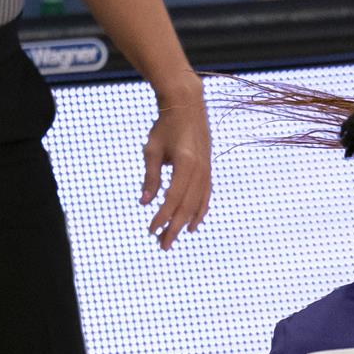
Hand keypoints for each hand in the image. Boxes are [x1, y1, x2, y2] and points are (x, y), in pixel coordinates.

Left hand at [142, 84, 211, 248]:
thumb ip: (151, 178)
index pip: (172, 199)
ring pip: (198, 204)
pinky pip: (206, 196)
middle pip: (187, 207)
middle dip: (174, 228)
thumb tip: (145, 203)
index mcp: (185, 164)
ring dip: (186, 223)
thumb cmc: (165, 127)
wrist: (188, 107)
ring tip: (175, 238)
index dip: (162, 217)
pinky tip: (193, 223)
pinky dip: (199, 211)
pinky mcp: (208, 170)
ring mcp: (207, 171)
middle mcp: (200, 170)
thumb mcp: (152, 151)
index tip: (150, 231)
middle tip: (162, 246)